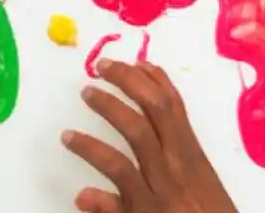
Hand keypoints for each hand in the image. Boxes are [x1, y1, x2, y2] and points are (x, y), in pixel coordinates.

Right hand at [62, 61, 236, 212]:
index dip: (90, 149)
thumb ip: (113, 211)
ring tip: (108, 66)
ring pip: (162, 109)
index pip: (119, 168)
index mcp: (154, 199)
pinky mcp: (198, 143)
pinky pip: (179, 107)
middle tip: (87, 86)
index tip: (66, 135)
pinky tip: (144, 67)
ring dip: (134, 82)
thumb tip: (81, 195)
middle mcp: (171, 170)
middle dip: (112, 103)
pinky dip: (161, 82)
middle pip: (141, 129)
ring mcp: (187, 153)